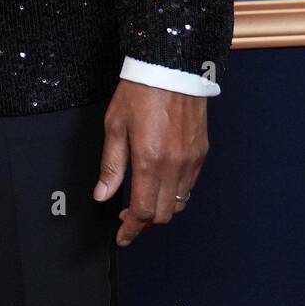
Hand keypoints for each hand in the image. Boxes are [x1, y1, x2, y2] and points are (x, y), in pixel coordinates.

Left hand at [94, 79, 207, 246]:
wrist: (170, 69)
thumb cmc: (139, 93)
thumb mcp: (114, 126)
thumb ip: (111, 165)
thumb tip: (103, 195)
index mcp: (149, 160)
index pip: (143, 211)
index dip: (131, 229)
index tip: (122, 236)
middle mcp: (174, 166)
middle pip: (163, 214)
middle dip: (144, 223)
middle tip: (127, 219)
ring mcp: (191, 161)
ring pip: (178, 204)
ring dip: (160, 210)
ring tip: (142, 202)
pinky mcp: (201, 154)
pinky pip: (189, 187)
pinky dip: (174, 194)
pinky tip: (160, 185)